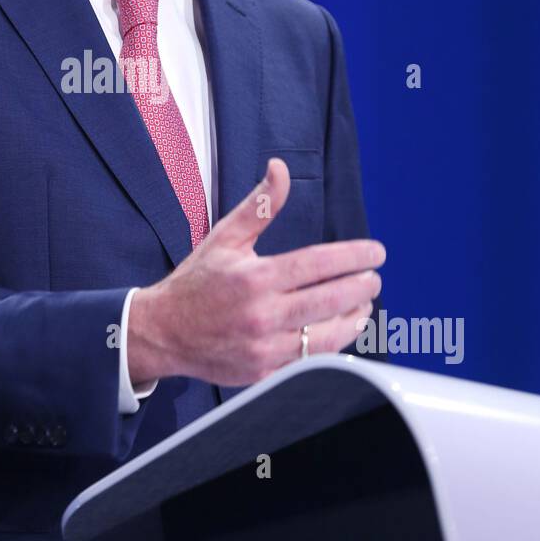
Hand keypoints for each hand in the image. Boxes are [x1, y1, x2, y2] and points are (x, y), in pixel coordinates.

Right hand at [127, 158, 384, 387]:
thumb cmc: (196, 281)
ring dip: (353, 318)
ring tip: (364, 304)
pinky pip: (309, 360)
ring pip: (326, 336)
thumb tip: (280, 168)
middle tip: (375, 277)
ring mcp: (264, 347)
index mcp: (255, 277)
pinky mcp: (263, 372)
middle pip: (330, 300)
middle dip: (362, 287)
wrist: (163, 332)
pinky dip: (332, 343)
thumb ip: (259, 205)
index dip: (354, 257)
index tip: (376, 252)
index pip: (318, 264)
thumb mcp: (224, 237)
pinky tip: (341, 329)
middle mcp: (262, 313)